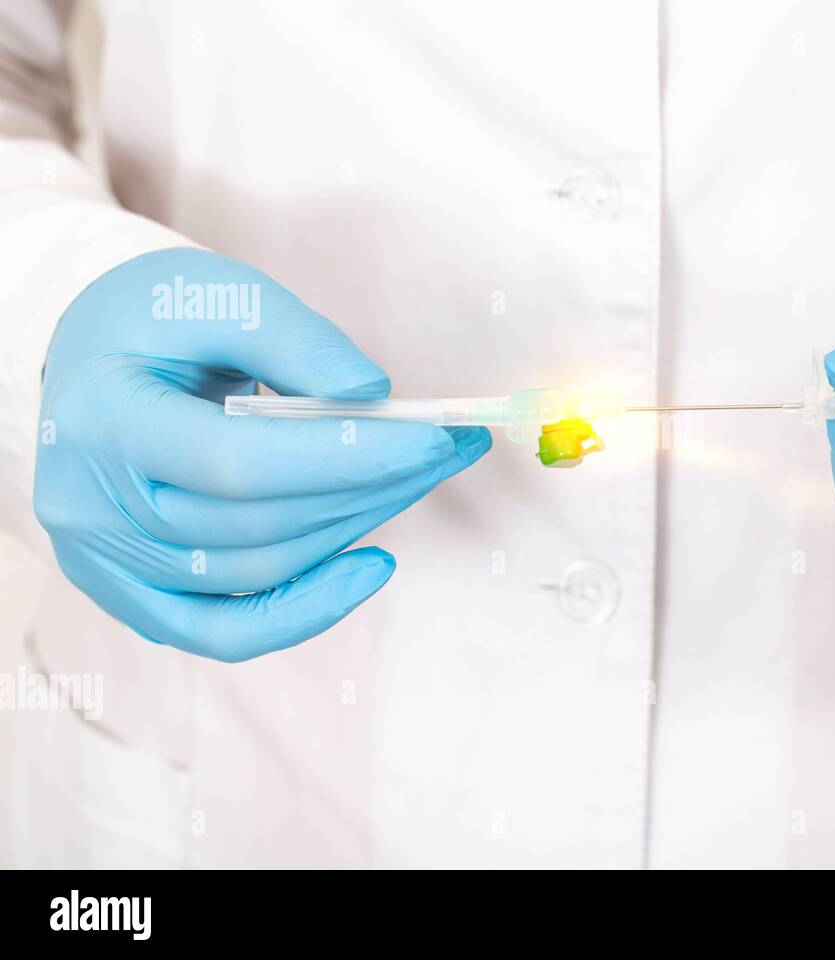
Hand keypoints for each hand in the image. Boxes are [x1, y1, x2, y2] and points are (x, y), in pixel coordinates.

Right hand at [35, 248, 489, 660]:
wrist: (89, 367)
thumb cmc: (153, 320)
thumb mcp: (214, 292)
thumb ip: (292, 337)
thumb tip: (371, 394)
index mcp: (101, 419)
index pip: (235, 462)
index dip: (341, 459)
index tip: (429, 439)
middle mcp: (89, 506)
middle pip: (258, 522)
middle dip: (370, 487)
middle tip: (446, 450)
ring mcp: (106, 564)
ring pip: (259, 571)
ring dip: (355, 526)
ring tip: (418, 478)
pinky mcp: (134, 597)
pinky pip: (225, 632)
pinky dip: (306, 612)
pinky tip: (372, 568)